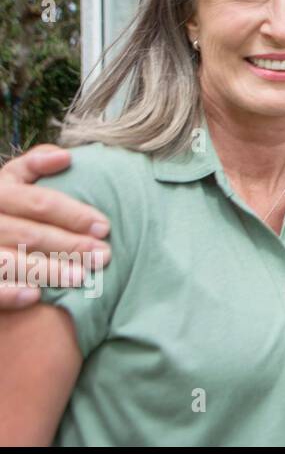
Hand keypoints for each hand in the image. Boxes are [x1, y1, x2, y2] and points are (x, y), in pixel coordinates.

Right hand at [0, 145, 109, 309]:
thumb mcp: (12, 180)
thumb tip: (64, 156)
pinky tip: (35, 296)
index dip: (73, 214)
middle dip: (70, 245)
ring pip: (10, 261)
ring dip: (47, 270)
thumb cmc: (7, 207)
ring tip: (80, 278)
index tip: (105, 227)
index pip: (39, 202)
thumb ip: (34, 165)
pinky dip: (10, 292)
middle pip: (30, 233)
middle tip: (103, 257)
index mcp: (0, 192)